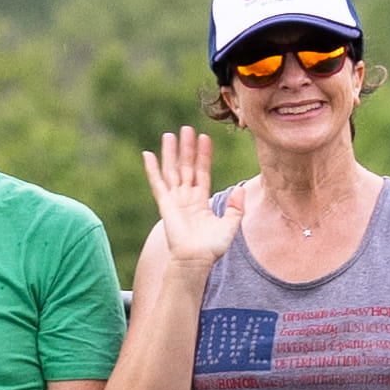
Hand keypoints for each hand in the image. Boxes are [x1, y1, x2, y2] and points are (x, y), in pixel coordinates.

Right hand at [138, 130, 232, 265]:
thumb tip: (241, 189)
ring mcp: (175, 200)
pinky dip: (152, 169)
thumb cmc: (211, 247)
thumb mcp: (231, 225)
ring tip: (170, 134)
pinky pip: (157, 183)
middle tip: (186, 129)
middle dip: (187, 148)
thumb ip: (236, 208)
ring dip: (171, 153)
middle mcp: (187, 197)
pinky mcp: (165, 204)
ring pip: (172, 170)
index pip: (202, 172)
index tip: (205, 138)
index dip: (203, 155)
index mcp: (201, 200)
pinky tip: (148, 154)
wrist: (196, 260)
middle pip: (186, 167)